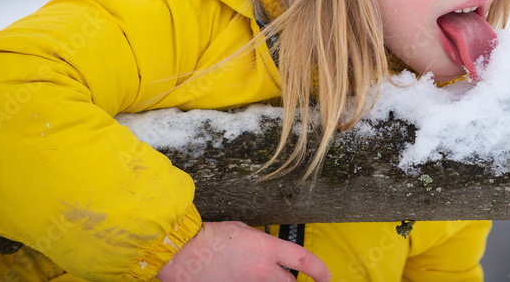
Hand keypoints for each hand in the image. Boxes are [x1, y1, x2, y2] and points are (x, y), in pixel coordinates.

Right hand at [156, 220, 330, 281]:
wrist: (184, 254)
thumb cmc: (210, 239)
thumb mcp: (243, 231)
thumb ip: (262, 243)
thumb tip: (270, 251)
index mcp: (266, 249)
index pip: (303, 260)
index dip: (320, 270)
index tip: (326, 276)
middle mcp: (261, 271)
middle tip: (288, 279)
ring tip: (257, 276)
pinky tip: (240, 278)